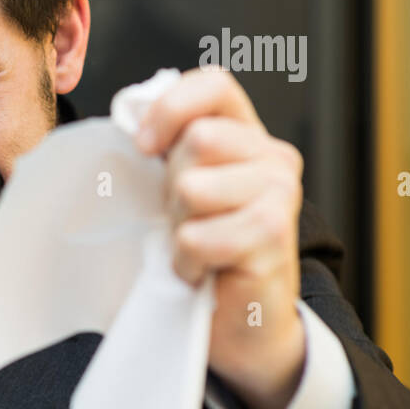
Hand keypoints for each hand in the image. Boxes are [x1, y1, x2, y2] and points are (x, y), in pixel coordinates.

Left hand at [135, 67, 305, 408]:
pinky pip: (200, 235)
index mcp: (245, 134)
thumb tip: (128, 116)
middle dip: (171, 186)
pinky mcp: (274, 236)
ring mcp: (281, 194)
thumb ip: (163, 150)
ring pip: (194, 187)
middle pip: (196, 141)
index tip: (143, 147)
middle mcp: (273, 156)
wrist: (239, 324)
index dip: (172, 108)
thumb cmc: (200, 250)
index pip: (214, 84)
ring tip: (194, 245)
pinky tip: (202, 270)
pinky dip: (187, 260)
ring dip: (179, 225)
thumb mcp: (176, 190)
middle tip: (182, 220)